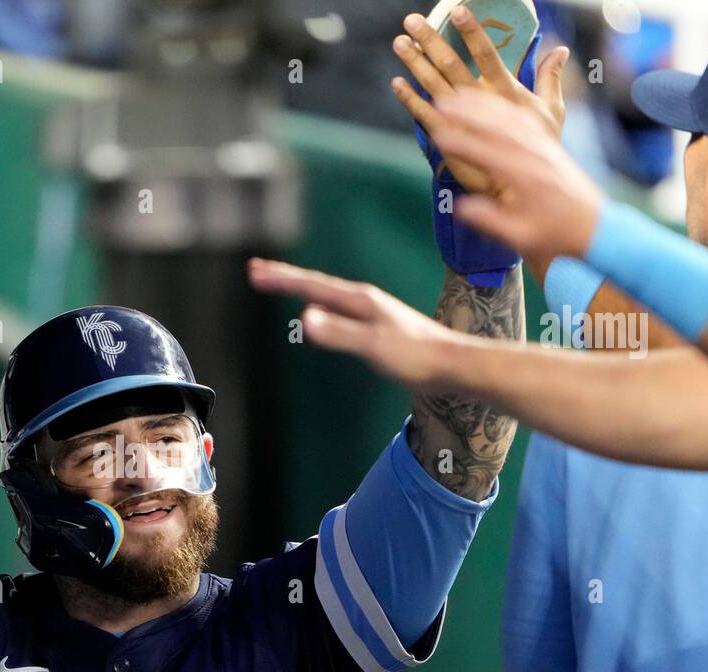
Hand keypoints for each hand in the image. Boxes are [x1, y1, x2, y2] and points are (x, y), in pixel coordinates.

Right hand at [248, 258, 455, 389]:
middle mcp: (364, 301)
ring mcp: (371, 313)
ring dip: (300, 290)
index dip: (282, 279)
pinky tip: (319, 314)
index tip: (254, 270)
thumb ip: (339, 334)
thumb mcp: (374, 347)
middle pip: (316, 285)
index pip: (312, 285)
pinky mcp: (376, 328)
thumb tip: (304, 319)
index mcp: (360, 300)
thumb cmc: (416, 357)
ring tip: (280, 286)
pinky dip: (318, 307)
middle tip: (256, 270)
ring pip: (326, 296)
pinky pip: (337, 311)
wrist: (453, 366)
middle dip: (284, 278)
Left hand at [392, 9, 568, 196]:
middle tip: (412, 21)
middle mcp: (483, 102)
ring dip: (415, 63)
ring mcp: (463, 122)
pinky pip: (425, 116)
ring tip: (399, 43)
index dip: (472, 31)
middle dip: (431, 41)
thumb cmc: (539, 150)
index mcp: (507, 91)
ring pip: (435, 85)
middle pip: (453, 64)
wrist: (519, 191)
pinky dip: (410, 99)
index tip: (458, 9)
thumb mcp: (551, 111)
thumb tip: (560, 50)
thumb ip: (550, 78)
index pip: (488, 53)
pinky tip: (396, 83)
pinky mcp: (448, 141)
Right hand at [430, 89, 604, 259]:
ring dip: (483, 103)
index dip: (463, 144)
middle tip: (443, 101)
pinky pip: (524, 116)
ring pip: (511, 116)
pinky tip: (488, 100)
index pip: (491, 156)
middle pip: (499, 126)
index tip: (440, 135)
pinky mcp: (548, 142)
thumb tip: (461, 207)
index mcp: (528, 180)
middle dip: (469, 112)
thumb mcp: (521, 237)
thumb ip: (492, 221)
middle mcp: (537, 156)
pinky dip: (503, 105)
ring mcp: (544, 146)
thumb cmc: (554, 234)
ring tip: (458, 93)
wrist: (592, 226)